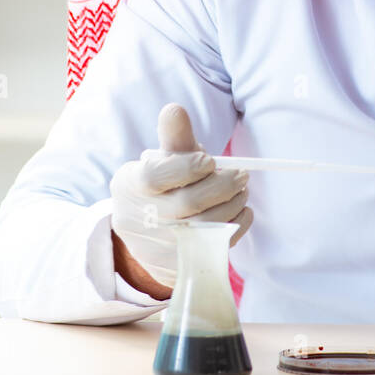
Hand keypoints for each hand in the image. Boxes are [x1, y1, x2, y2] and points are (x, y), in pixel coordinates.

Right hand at [109, 103, 252, 289]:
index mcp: (133, 186)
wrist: (142, 235)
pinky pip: (217, 247)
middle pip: (189, 204)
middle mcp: (144, 219)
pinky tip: (241, 211)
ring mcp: (161, 246)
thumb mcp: (159, 161)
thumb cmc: (159, 188)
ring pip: (206, 228)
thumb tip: (175, 109)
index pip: (159, 176)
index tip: (209, 160)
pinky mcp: (180, 265)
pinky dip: (237, 226)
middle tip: (241, 175)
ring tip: (241, 191)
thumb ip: (173, 137)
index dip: (189, 166)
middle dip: (223, 186)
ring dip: (233, 204)